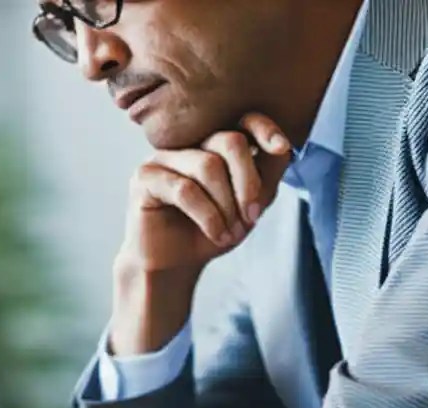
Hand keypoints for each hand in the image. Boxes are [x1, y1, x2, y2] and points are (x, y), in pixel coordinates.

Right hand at [110, 113, 292, 355]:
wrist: (175, 266)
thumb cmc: (210, 233)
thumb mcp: (249, 206)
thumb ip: (266, 177)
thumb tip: (283, 147)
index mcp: (214, 146)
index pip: (242, 121)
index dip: (264, 129)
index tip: (281, 147)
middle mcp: (188, 146)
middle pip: (229, 141)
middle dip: (248, 181)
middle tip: (253, 217)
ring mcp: (163, 158)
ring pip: (208, 166)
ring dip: (227, 206)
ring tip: (231, 234)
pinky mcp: (144, 178)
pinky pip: (184, 189)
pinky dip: (207, 216)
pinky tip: (216, 235)